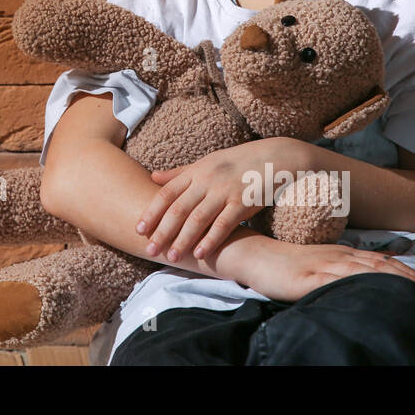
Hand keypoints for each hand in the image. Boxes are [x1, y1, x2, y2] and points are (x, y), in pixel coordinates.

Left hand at [136, 137, 305, 261]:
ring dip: (183, 240)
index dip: (152, 212)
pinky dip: (211, 240)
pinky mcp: (244, 202)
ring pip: (198, 219)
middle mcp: (207, 180)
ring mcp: (225, 190)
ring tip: (171, 257)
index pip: (167, 193)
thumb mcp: (207, 162)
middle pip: (179, 209)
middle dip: (162, 232)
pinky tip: (200, 254)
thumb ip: (180, 172)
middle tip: (149, 251)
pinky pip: (224, 224)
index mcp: (196, 171)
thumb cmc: (238, 162)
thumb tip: (153, 177)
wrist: (275, 157)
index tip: (139, 230)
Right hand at [243, 237, 414, 303]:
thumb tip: (368, 272)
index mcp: (341, 253)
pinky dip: (357, 285)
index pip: (380, 260)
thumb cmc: (287, 262)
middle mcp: (337, 257)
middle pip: (378, 266)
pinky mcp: (308, 279)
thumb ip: (342, 266)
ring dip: (389, 280)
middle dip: (406, 277)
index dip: (405, 270)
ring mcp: (323, 267)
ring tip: (410, 291)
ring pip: (363, 272)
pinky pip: (336, 283)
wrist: (255, 255)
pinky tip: (370, 290)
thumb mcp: (319, 261)